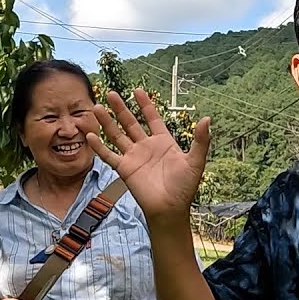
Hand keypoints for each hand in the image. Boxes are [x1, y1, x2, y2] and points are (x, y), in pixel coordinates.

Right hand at [87, 89, 211, 221]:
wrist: (170, 209)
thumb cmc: (184, 187)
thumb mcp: (195, 161)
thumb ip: (200, 140)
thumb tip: (208, 119)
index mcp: (163, 142)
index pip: (152, 118)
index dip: (145, 105)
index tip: (137, 90)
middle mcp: (146, 147)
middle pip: (130, 123)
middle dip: (120, 108)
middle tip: (110, 93)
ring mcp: (134, 157)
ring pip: (117, 135)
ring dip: (107, 122)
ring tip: (97, 108)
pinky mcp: (124, 170)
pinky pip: (109, 155)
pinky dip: (99, 146)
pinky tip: (90, 135)